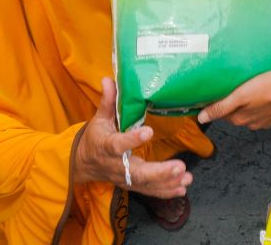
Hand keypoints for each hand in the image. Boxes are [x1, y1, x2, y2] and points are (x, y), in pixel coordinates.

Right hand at [73, 79, 191, 197]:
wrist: (84, 164)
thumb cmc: (95, 137)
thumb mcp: (99, 118)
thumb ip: (108, 101)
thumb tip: (109, 79)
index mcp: (106, 146)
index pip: (118, 144)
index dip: (132, 139)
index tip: (148, 132)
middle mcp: (116, 165)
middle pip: (137, 172)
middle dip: (159, 172)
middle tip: (179, 167)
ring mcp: (125, 177)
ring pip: (146, 184)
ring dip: (167, 183)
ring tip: (186, 178)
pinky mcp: (132, 185)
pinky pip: (149, 190)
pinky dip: (166, 191)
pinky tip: (182, 188)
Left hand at [197, 72, 270, 128]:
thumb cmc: (268, 87)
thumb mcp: (241, 94)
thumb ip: (221, 106)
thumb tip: (201, 118)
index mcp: (239, 119)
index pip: (222, 112)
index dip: (219, 101)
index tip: (219, 90)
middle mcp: (250, 124)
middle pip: (235, 112)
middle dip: (234, 101)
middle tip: (237, 85)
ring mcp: (265, 122)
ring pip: (250, 111)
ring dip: (249, 103)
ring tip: (252, 87)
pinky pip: (264, 111)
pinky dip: (262, 104)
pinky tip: (266, 93)